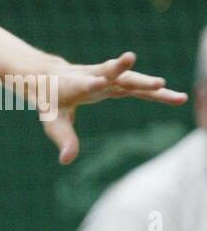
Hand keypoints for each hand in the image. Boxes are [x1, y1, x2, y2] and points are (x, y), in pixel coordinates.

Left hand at [39, 52, 186, 164]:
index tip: (99, 82)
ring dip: (146, 82)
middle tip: (139, 70)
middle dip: (122, 72)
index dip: (91, 83)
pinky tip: (178, 98)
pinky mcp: (118, 81)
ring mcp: (107, 77)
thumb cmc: (52, 102)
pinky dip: (156, 92)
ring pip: (129, 78)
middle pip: (110, 74)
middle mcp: (93, 77)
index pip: (84, 83)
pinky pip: (138, 87)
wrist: (52, 77)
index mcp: (74, 85)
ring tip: (164, 86)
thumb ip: (63, 138)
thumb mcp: (54, 121)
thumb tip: (66, 160)